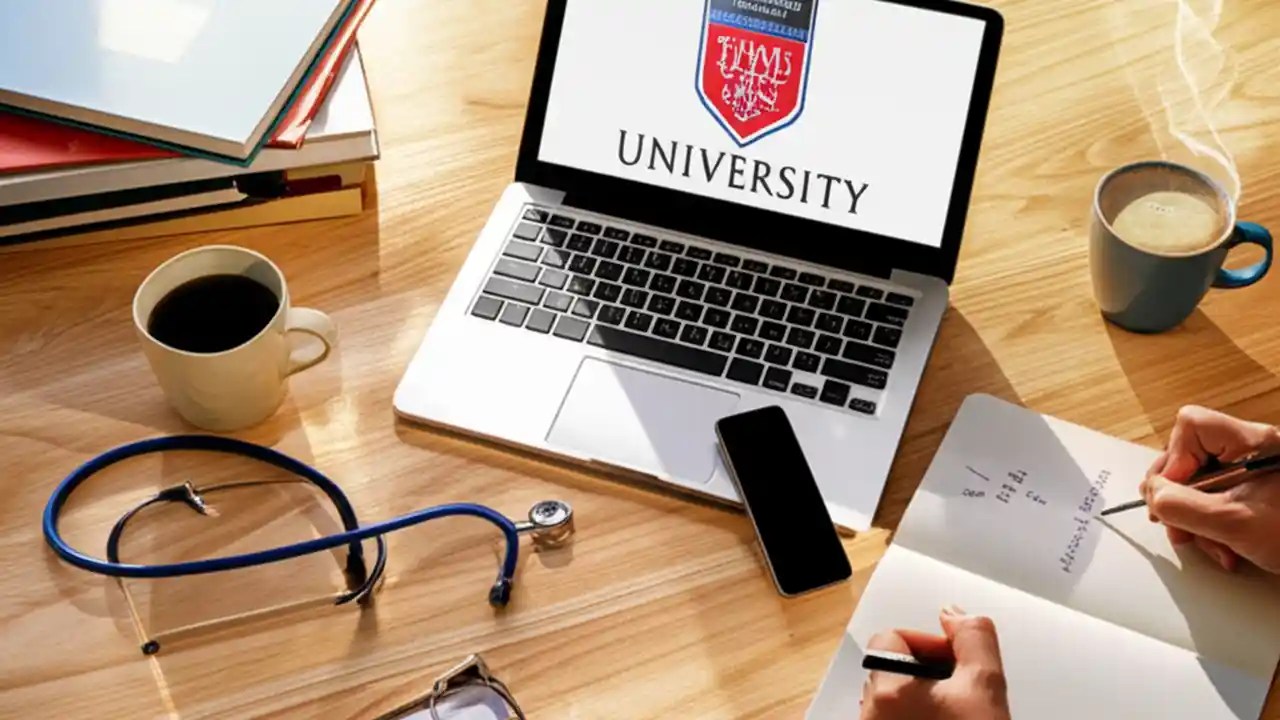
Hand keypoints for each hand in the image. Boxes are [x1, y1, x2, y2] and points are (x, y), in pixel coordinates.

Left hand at [860, 606, 1010, 719]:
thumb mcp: (984, 686)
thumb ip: (973, 638)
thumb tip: (954, 613)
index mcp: (886, 690)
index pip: (892, 636)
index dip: (932, 642)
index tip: (956, 660)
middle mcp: (870, 711)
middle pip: (893, 665)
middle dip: (929, 668)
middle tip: (961, 687)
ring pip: (895, 694)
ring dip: (924, 693)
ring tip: (956, 710)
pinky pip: (893, 716)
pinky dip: (916, 714)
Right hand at [1140, 405, 1279, 573]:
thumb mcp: (1233, 523)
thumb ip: (1182, 505)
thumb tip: (1153, 493)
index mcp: (1256, 442)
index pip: (1192, 426)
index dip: (1174, 459)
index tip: (1172, 492)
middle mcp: (1252, 450)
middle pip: (1188, 455)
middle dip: (1178, 496)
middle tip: (1177, 523)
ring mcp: (1250, 471)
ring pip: (1196, 481)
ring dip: (1192, 517)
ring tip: (1207, 541)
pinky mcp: (1250, 491)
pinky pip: (1211, 498)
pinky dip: (1207, 523)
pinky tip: (1221, 544)